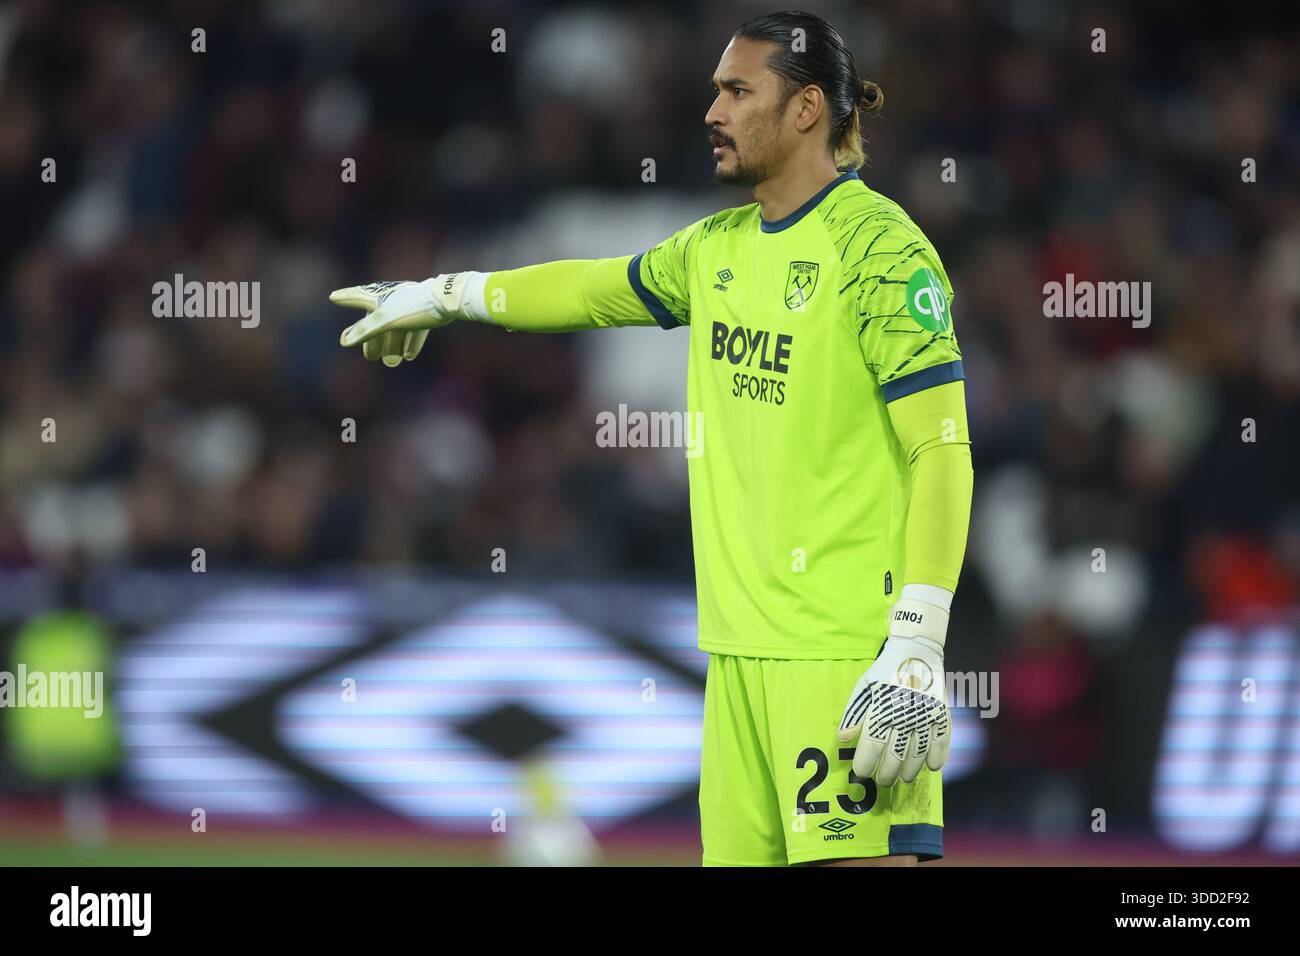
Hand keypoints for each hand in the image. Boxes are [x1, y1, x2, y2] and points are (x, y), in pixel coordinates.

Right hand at [330, 275, 470, 365]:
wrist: (448, 301)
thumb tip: (345, 341)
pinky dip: (410, 342)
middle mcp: (393, 298)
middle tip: (370, 356)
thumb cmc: (414, 307)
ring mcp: (410, 305)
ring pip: (396, 328)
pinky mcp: (426, 312)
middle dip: (374, 340)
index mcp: (380, 296)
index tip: (333, 297)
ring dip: (393, 346)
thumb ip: (365, 330)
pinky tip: (409, 356)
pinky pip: (414, 329)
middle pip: (378, 320)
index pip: (358, 296)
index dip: (345, 297)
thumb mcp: (386, 320)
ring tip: (391, 363)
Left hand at [837, 632, 950, 786]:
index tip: (861, 773)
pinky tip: (931, 766)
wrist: (916, 653)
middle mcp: (903, 717)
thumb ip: (853, 714)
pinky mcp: (941, 714)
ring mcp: (925, 717)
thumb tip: (842, 739)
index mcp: (881, 710)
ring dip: (910, 771)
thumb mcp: (863, 688)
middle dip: (886, 774)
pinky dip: (937, 757)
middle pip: (895, 757)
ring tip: (904, 779)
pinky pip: (942, 742)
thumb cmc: (884, 672)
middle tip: (882, 781)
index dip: (865, 764)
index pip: (871, 747)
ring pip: (918, 755)